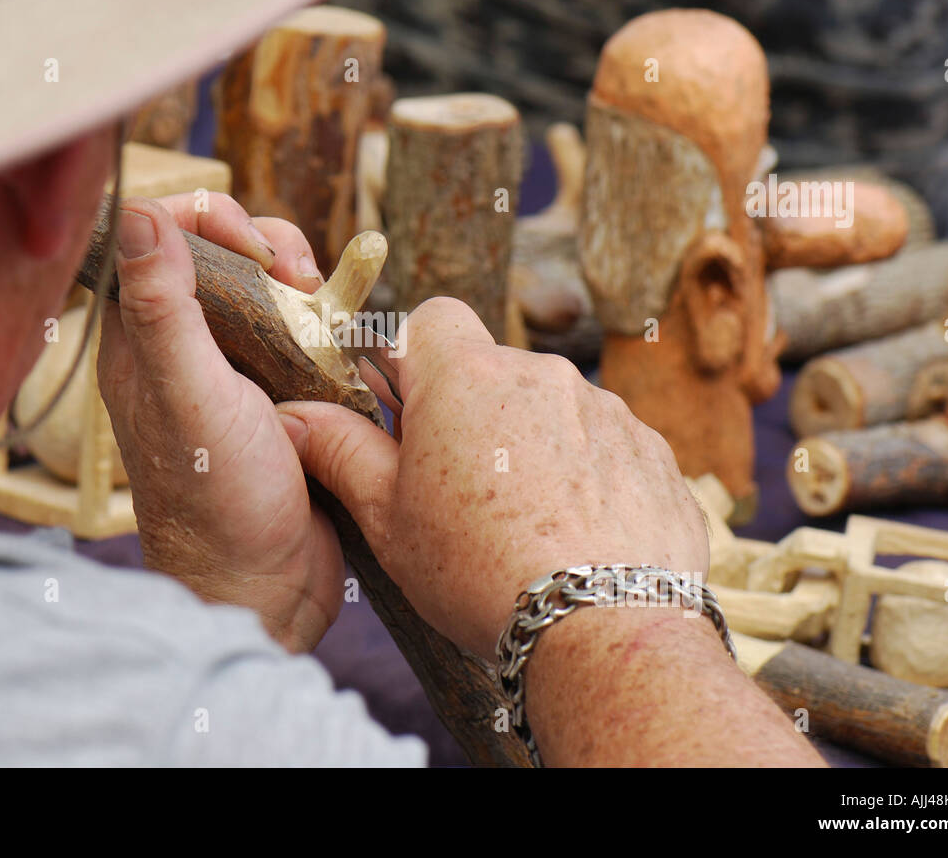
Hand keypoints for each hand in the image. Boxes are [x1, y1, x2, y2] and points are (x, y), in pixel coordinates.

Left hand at [97, 194, 341, 652]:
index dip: (206, 221)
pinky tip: (344, 342)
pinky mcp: (282, 398)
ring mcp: (236, 375)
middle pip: (223, 258)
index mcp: (144, 345)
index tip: (253, 246)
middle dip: (267, 247)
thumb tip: (139, 213)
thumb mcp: (191, 396)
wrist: (268, 588)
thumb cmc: (217, 501)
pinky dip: (328, 326)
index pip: (159, 242)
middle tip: (299, 279)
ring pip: (268, 293)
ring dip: (304, 285)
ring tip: (328, 311)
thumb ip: (164, 309)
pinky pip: (304, 337)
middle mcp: (185, 352)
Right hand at [276, 297, 711, 656]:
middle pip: (492, 370)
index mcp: (466, 376)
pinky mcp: (652, 451)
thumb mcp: (388, 517)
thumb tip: (294, 415)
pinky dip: (587, 477)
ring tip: (523, 526)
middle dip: (471, 413)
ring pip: (550, 410)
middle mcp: (541, 374)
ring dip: (531, 446)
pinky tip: (575, 537)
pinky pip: (605, 447)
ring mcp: (606, 410)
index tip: (406, 413)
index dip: (412, 360)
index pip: (430, 319)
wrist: (604, 629)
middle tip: (456, 489)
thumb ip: (340, 451)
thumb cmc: (479, 571)